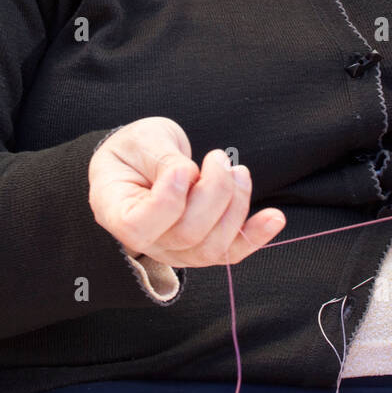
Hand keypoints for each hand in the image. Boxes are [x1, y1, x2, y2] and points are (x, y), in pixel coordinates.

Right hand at [88, 116, 285, 267]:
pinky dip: (256, 236)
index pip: (138, 226)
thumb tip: (191, 176)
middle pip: (187, 235)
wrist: (145, 159)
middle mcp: (147, 241)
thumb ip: (163, 159)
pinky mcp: (203, 247)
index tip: (183, 167)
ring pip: (213, 247)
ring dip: (236, 206)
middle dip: (214, 193)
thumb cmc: (137, 148)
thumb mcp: (143, 140)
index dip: (167, 200)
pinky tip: (275, 217)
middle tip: (219, 157)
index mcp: (116, 212)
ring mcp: (176, 250)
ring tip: (238, 171)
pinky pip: (231, 252)